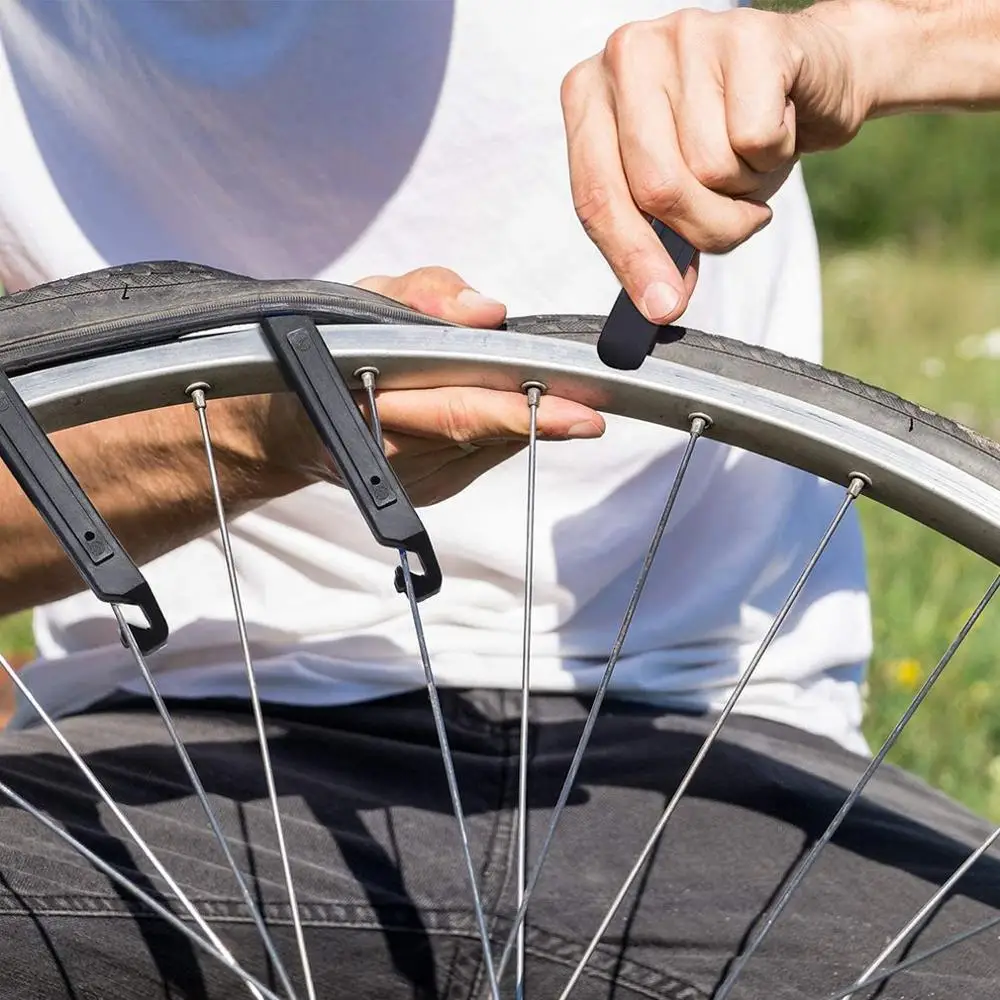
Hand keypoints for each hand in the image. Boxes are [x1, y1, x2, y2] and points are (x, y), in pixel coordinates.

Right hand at [247, 266, 604, 505]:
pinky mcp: (433, 489)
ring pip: (489, 446)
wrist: (283, 425)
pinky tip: (520, 405)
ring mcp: (416, 480)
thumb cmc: (319, 352)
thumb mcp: (356, 302)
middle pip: (482, 435)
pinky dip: (505, 428)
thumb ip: (420, 297)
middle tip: (597, 406)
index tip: (578, 413)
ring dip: (529, 421)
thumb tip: (489, 312)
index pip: (456, 410)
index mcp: (366, 407)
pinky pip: (483, 454)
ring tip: (567, 394)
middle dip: (544, 420)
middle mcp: (395, 455)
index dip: (517, 411)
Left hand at [561, 2, 872, 323]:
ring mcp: (684, 34)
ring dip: (745, 188)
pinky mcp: (749, 34)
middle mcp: (625, 55)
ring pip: (709, 168)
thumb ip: (657, 240)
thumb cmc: (732, 138)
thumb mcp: (681, 191)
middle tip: (736, 219)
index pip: (594, 195)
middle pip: (654, 188)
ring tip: (751, 154)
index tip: (661, 306)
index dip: (630, 259)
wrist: (814, 79)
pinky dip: (777, 154)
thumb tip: (659, 303)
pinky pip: (757, 138)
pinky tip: (778, 125)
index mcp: (588, 95)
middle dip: (703, 226)